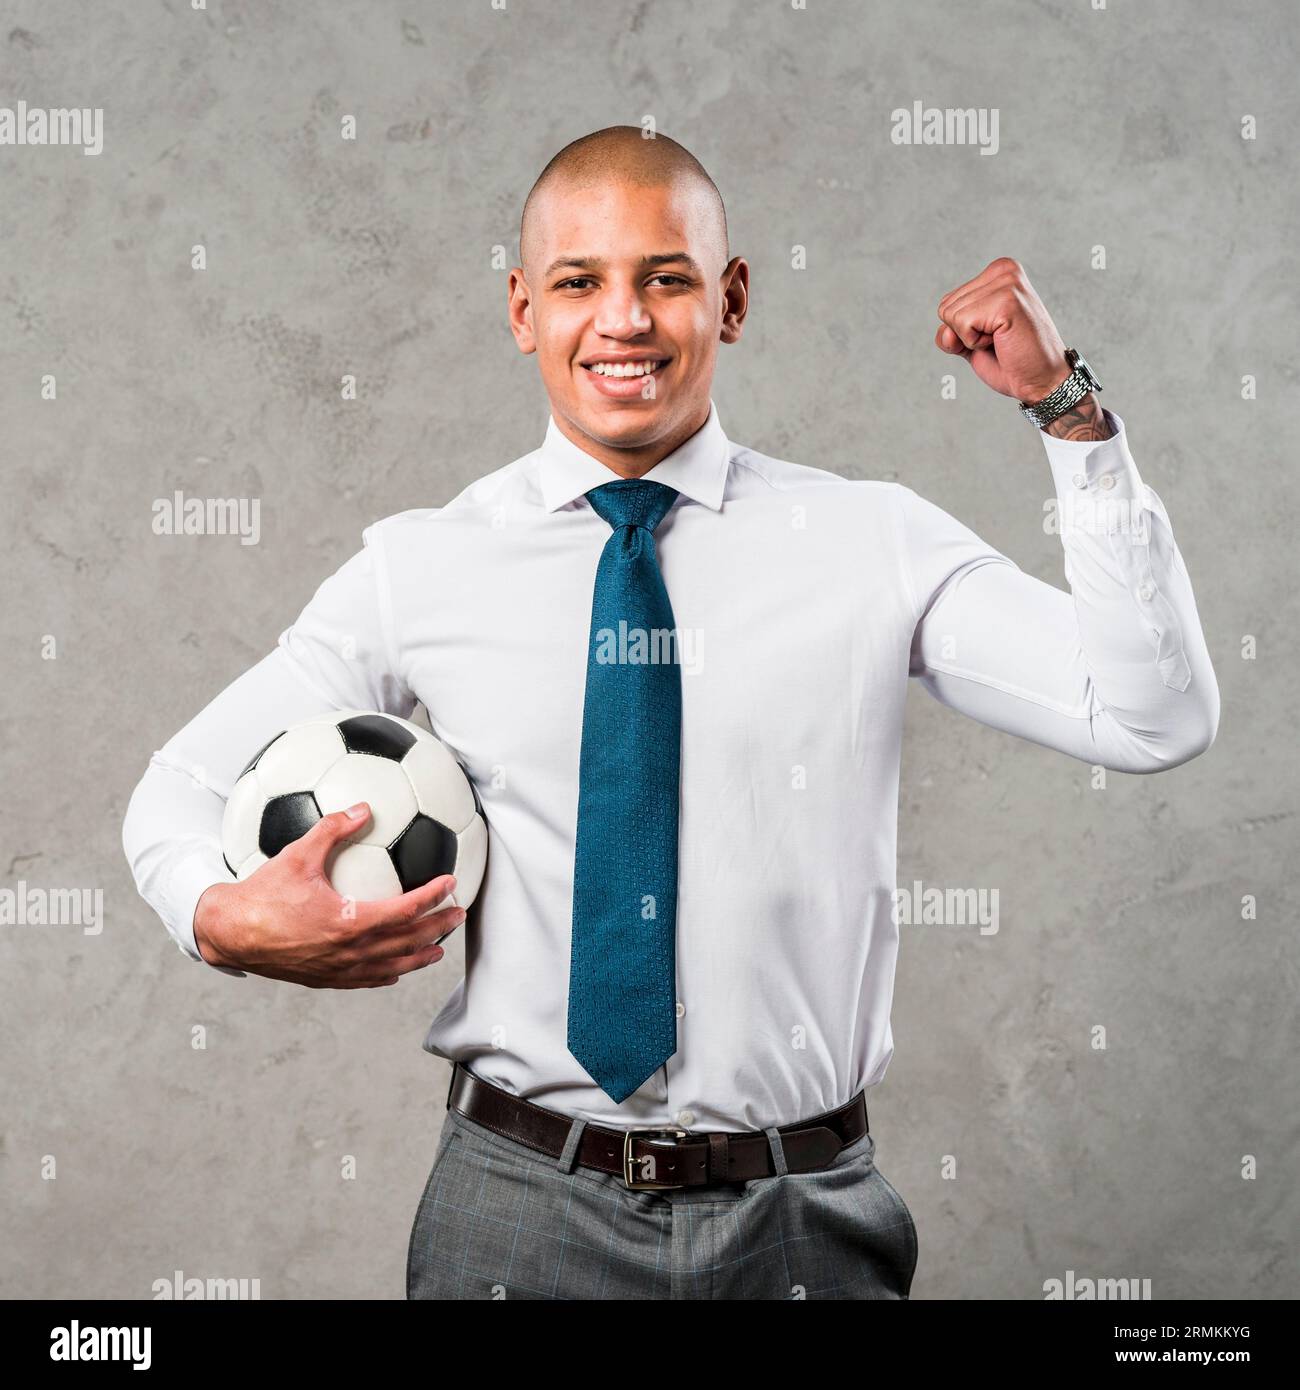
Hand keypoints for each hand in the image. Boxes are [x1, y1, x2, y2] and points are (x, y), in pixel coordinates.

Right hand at [192, 803, 464, 987]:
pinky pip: (365, 981)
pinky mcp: (325, 980)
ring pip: (391, 967)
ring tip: (438, 949)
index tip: (451, 884)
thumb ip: (333, 829)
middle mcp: (350, 951)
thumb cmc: (263, 893)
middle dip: (437, 927)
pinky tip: (396, 971)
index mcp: (350, 921)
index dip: (432, 897)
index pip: (405, 909)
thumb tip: (362, 808)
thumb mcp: (298, 854)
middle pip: (407, 941)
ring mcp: (339, 970)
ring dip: (419, 956)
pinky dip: (387, 975)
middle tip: (459, 914)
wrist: (231, 933)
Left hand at [935, 257, 1071, 403]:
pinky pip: (961, 325)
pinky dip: (976, 343)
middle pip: (945, 307)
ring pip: (951, 315)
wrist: (1042, 380)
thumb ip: (950, 332)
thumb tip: (946, 332)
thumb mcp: (971, 343)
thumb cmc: (1011, 361)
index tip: (994, 334)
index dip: (963, 330)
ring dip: (972, 339)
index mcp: (998, 271)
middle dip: (966, 334)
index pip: (947, 302)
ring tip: (1003, 339)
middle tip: (1000, 340)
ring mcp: (1007, 282)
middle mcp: (1003, 269)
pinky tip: (1003, 340)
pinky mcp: (1007, 300)